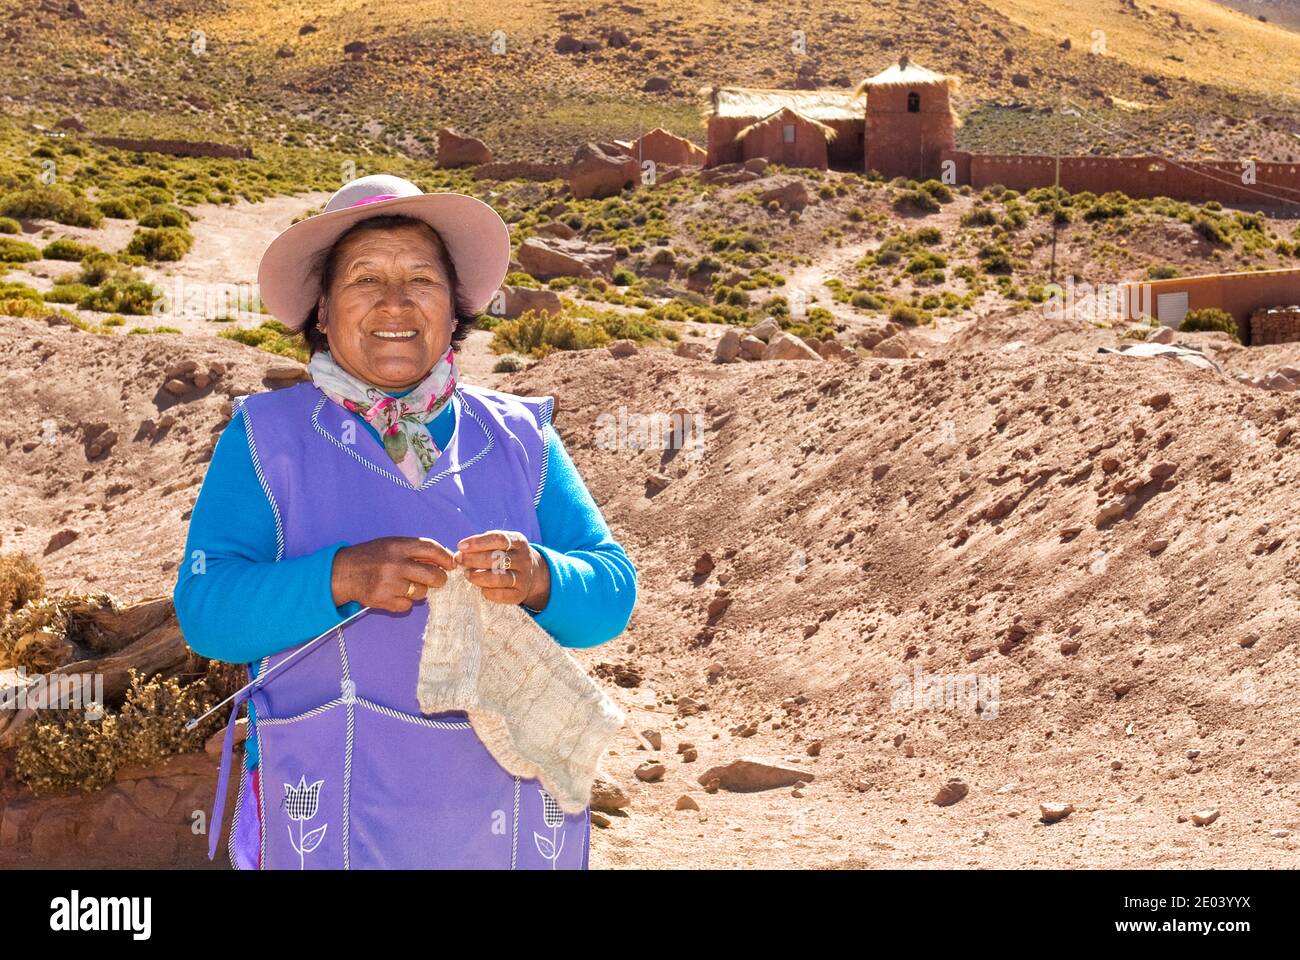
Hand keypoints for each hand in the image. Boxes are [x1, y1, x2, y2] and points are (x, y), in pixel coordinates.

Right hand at [331, 536, 455, 613]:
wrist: (343, 572)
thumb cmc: (371, 557)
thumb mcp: (392, 545)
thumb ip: (415, 550)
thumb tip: (444, 560)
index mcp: (398, 546)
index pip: (431, 549)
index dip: (446, 557)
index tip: (452, 564)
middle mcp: (394, 564)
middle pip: (433, 575)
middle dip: (440, 579)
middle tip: (437, 579)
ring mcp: (389, 584)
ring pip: (422, 592)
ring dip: (420, 590)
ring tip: (407, 585)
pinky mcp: (383, 600)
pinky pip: (407, 605)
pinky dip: (405, 601)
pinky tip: (395, 593)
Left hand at [453, 530, 549, 609]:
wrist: (529, 573)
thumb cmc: (505, 555)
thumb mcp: (499, 544)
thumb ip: (482, 546)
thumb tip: (460, 553)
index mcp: (518, 542)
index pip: (498, 539)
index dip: (478, 542)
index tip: (461, 546)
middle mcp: (523, 559)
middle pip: (497, 559)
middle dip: (473, 559)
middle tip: (459, 560)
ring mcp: (524, 577)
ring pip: (498, 578)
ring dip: (478, 576)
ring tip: (467, 575)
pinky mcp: (520, 593)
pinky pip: (500, 595)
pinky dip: (487, 592)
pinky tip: (480, 588)